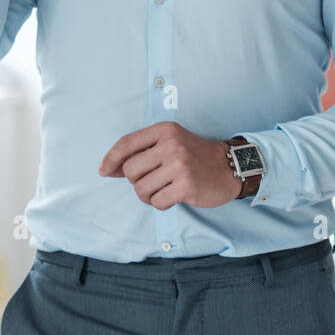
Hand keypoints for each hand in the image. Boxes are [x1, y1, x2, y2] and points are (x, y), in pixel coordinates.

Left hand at [98, 121, 240, 209]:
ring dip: (148, 195)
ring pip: (141, 189)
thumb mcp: (170, 143)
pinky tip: (173, 196)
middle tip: (153, 180)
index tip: (104, 171)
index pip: (126, 144)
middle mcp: (171, 145)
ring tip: (163, 189)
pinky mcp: (186, 186)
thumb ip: (141, 152)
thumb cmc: (194, 156)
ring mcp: (179, 165)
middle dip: (136, 180)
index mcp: (165, 130)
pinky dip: (161, 203)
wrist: (229, 166)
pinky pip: (157, 202)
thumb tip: (107, 169)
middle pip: (130, 170)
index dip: (110, 159)